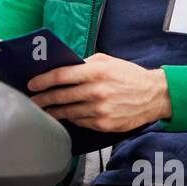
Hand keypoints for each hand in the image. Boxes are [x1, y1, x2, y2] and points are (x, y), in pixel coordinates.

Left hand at [27, 53, 171, 132]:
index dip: (43, 80)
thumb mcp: (108, 61)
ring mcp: (99, 110)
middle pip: (60, 96)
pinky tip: (66, 115)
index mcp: (95, 73)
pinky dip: (71, 118)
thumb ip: (85, 64)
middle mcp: (96, 92)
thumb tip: (64, 68)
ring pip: (68, 112)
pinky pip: (80, 122)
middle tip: (32, 100)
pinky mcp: (103, 124)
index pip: (61, 76)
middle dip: (42, 98)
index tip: (32, 84)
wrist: (154, 96)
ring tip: (44, 109)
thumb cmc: (130, 76)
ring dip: (53, 111)